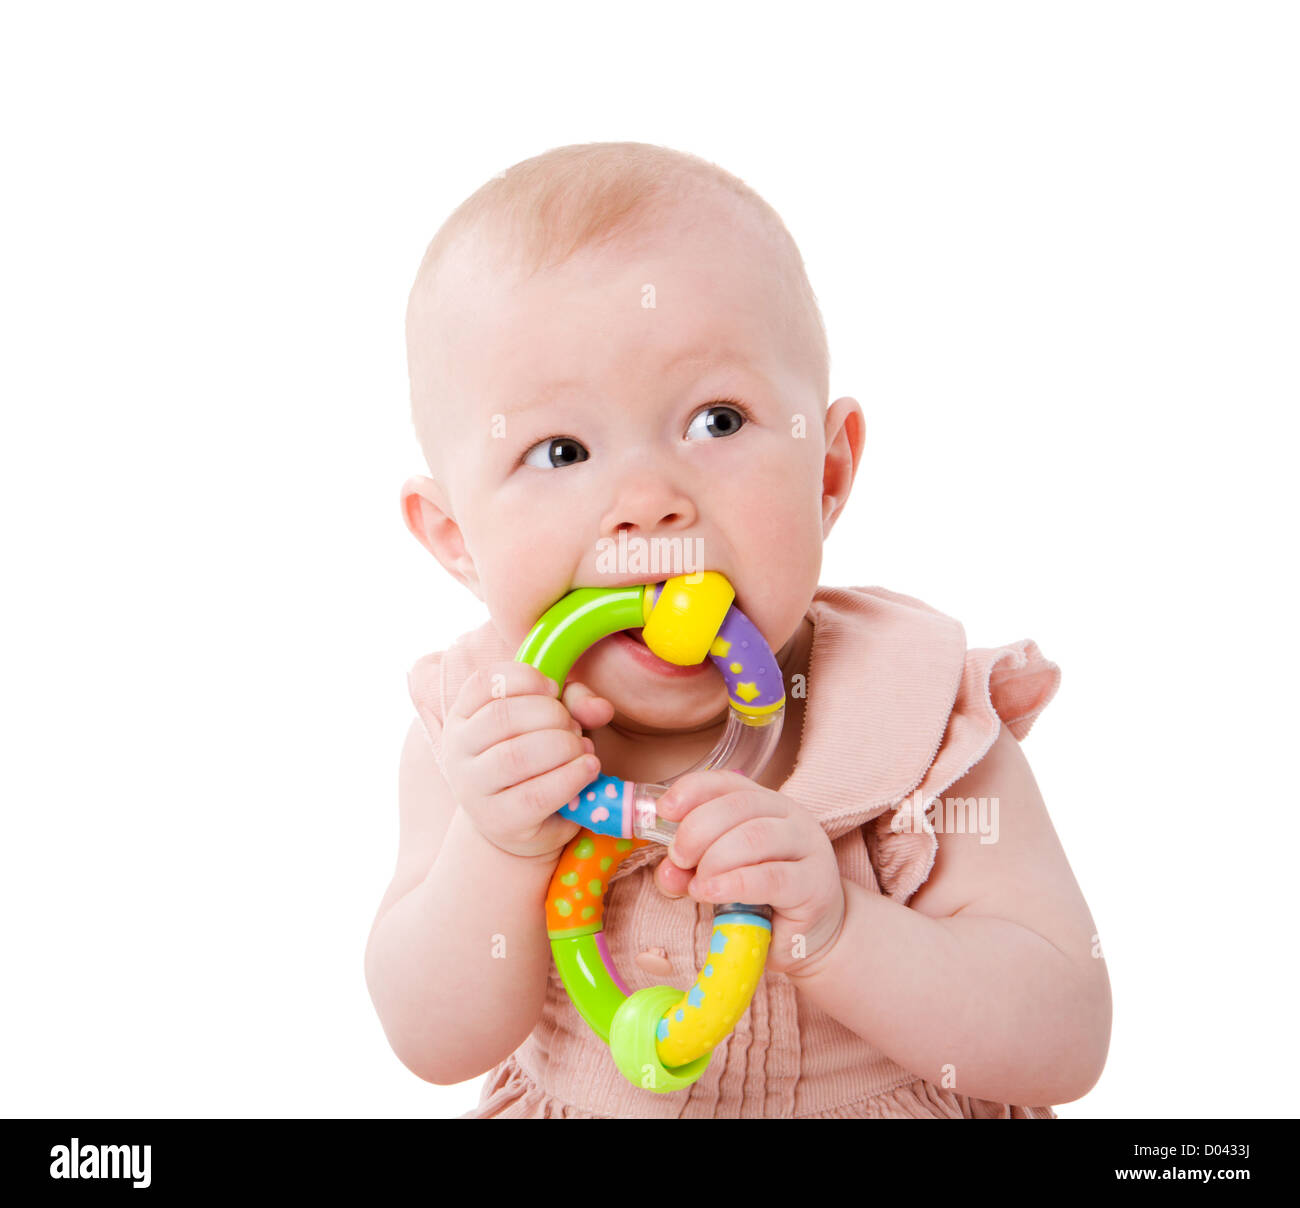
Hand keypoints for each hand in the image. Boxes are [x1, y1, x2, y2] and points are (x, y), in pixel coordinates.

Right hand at [437, 662, 611, 860]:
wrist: (520, 823)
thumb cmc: (536, 760)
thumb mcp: (552, 722)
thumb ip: (575, 703)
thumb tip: (601, 708)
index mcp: (464, 716)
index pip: (485, 683)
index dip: (526, 678)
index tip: (554, 689)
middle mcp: (458, 749)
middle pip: (503, 716)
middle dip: (552, 715)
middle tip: (574, 727)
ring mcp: (472, 787)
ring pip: (516, 756)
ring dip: (563, 746)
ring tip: (582, 749)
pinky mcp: (497, 820)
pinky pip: (535, 795)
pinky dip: (570, 777)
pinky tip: (589, 769)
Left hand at [653, 771, 845, 974]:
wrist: (809, 935)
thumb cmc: (760, 899)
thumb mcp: (717, 877)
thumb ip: (689, 870)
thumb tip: (667, 870)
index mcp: (763, 803)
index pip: (726, 782)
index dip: (691, 790)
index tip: (664, 810)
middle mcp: (789, 816)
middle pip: (737, 806)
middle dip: (697, 831)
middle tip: (679, 859)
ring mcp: (807, 846)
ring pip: (754, 836)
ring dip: (714, 859)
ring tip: (697, 885)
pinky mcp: (814, 884)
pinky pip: (770, 877)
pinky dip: (733, 884)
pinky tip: (713, 893)